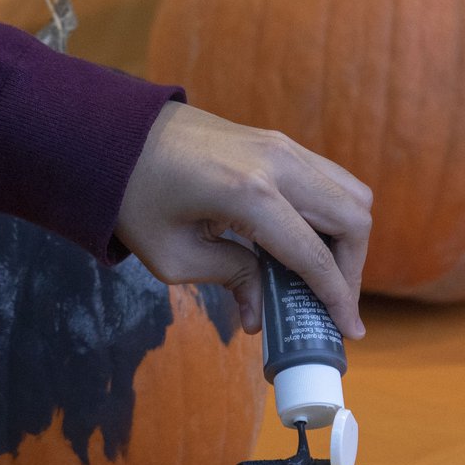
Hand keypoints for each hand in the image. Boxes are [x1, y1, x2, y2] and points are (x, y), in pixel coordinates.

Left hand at [116, 103, 371, 336]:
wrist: (112, 134)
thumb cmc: (133, 197)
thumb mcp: (173, 256)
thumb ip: (230, 279)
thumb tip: (259, 313)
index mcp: (250, 194)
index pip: (314, 254)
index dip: (336, 297)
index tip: (349, 330)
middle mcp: (278, 163)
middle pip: (353, 217)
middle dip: (351, 269)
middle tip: (334, 304)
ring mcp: (281, 145)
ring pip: (349, 192)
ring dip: (347, 238)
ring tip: (323, 276)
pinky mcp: (276, 140)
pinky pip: (327, 177)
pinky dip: (331, 213)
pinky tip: (306, 242)